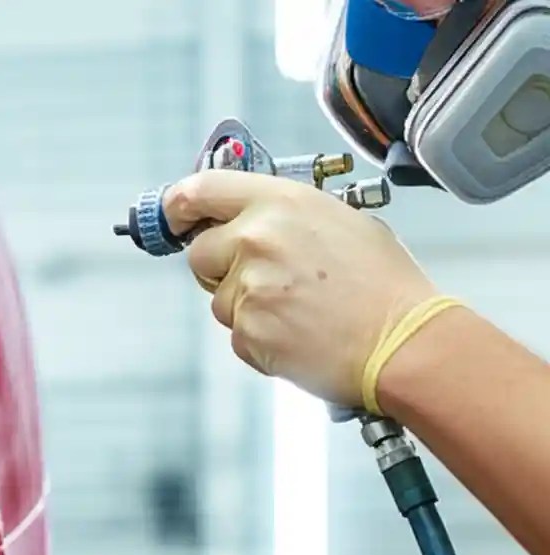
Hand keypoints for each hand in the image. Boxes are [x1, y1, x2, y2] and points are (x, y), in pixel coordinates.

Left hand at [164, 170, 437, 407]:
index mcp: (280, 203)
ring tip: (300, 310)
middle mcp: (256, 240)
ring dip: (248, 307)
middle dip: (223, 268)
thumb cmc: (384, 284)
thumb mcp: (339, 221)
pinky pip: (237, 334)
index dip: (178, 204)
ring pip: (220, 299)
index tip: (173, 214)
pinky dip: (261, 339)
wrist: (405, 342)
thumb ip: (284, 216)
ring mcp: (248, 288)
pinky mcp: (248, 332)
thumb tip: (248, 220)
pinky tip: (300, 334)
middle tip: (269, 281)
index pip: (201, 190)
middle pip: (200, 253)